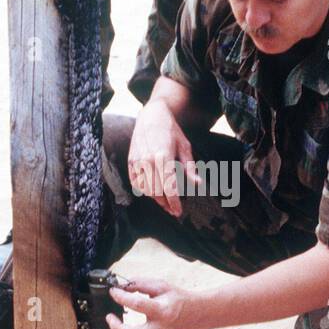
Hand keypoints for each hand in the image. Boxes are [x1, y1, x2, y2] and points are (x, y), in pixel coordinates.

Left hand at [106, 278, 196, 328]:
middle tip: (110, 317)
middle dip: (117, 327)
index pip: (138, 304)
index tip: (114, 292)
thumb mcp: (161, 286)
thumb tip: (122, 287)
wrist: (194, 314)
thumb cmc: (178, 299)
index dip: (122, 297)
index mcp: (163, 310)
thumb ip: (141, 284)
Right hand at [127, 99, 202, 216]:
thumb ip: (189, 167)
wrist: (151, 116)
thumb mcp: (185, 147)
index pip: (168, 187)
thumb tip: (198, 184)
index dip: (174, 202)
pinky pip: (136, 182)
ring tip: (165, 203)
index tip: (179, 212)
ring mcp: (137, 161)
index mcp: (164, 157)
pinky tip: (153, 193)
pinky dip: (144, 190)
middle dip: (166, 204)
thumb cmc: (172, 131)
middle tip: (174, 211)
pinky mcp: (131, 161)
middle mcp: (148, 160)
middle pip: (157, 192)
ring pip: (146, 189)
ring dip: (156, 199)